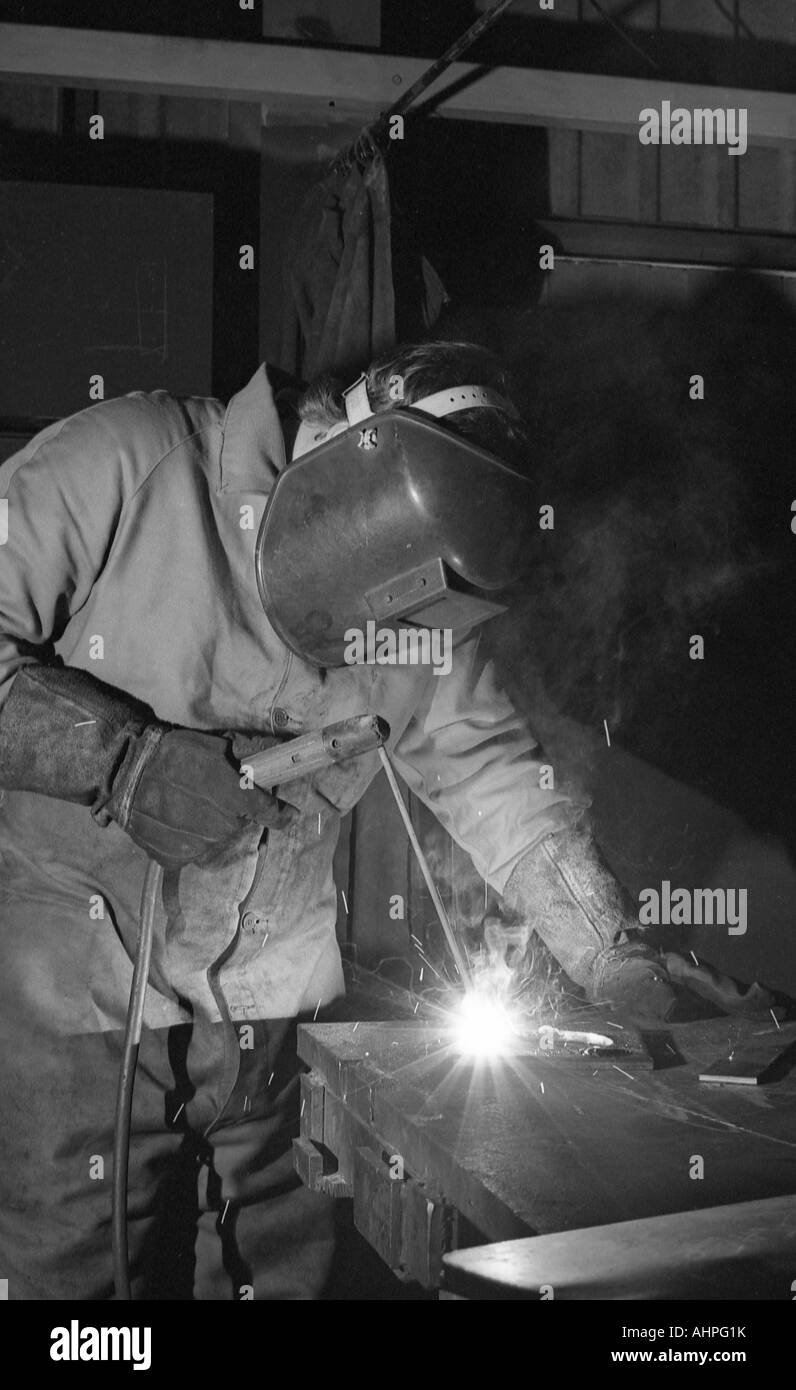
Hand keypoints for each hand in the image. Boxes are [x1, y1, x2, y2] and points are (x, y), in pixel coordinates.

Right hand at [111, 727, 296, 869]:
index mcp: (233, 795)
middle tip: (210, 796)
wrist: (126, 768)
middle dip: (231, 812)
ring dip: (207, 827)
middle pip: (237, 825)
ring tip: (186, 807)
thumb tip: (278, 754)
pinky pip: (189, 853)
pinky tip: (173, 822)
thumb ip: (248, 755)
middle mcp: (218, 825)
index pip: (268, 812)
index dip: (281, 815)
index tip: (289, 815)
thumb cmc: (173, 751)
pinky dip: (185, 841)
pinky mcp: (172, 857)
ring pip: (213, 841)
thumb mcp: (215, 745)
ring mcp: (194, 845)